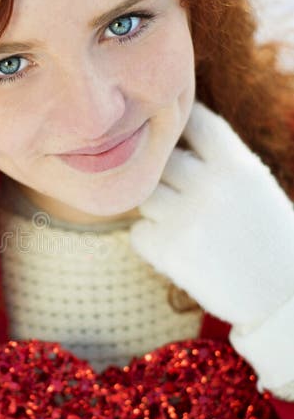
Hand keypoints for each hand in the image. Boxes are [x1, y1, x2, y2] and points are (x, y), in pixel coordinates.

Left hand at [130, 100, 293, 334]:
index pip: (192, 121)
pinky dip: (151, 241)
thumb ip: (215, 160)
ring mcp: (187, 219)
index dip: (178, 128)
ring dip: (155, 208)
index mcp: (237, 165)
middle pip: (160, 161)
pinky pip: (139, 233)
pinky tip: (177, 250)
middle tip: (179, 196)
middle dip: (164, 176)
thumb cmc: (265, 236)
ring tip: (181, 224)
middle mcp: (211, 187)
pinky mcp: (170, 251)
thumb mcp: (253, 185)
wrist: (281, 297)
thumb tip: (165, 134)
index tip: (175, 141)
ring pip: (144, 196)